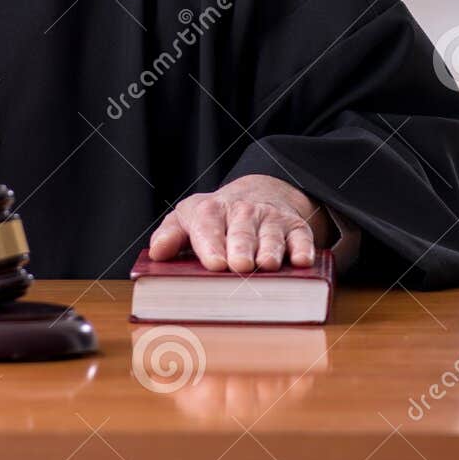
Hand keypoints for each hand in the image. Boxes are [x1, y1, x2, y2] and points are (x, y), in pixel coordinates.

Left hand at [148, 174, 331, 271]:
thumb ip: (170, 235)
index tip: (212, 263)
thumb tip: (156, 253)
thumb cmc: (216, 218)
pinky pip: (301, 237)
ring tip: (267, 265)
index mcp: (210, 210)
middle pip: (241, 230)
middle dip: (240, 246)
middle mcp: (242, 212)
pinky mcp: (295, 227)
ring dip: (270, 249)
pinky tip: (302, 261)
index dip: (210, 244)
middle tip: (239, 265)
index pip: (208, 224)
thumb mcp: (188, 219)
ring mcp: (271, 218)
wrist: (258, 194)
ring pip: (271, 234)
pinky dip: (303, 248)